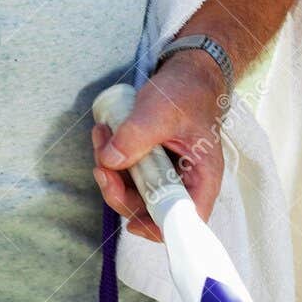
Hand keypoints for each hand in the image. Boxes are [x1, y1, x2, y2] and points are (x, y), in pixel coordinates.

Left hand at [90, 51, 226, 242]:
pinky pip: (126, 172)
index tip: (129, 221)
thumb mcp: (161, 111)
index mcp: (201, 180)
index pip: (184, 222)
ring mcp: (165, 173)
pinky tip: (103, 134)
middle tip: (100, 164)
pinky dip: (111, 157)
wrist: (188, 72)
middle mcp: (184, 183)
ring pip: (132, 191)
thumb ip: (137, 137)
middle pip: (149, 210)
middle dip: (119, 191)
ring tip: (100, 136)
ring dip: (110, 170)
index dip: (157, 229)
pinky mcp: (150, 161)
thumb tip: (109, 163)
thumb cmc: (186, 92)